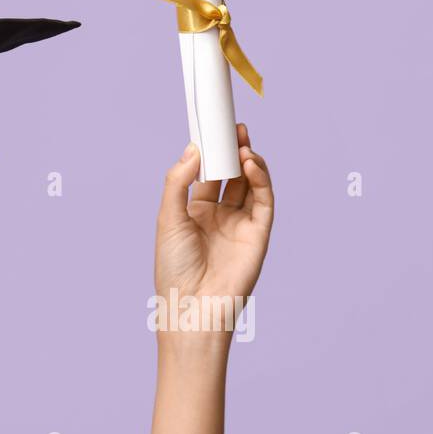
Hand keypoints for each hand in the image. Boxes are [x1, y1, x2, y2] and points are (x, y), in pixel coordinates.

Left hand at [155, 124, 273, 314]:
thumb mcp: (168, 218)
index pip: (206, 174)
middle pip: (231, 174)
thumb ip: (179, 182)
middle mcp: (219, 216)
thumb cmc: (173, 268)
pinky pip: (264, 201)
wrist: (192, 307)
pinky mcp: (258, 234)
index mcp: (194, 212)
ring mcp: (240, 224)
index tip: (210, 126)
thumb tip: (194, 148)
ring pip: (250, 183)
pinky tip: (250, 162)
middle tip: (234, 126)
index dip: (210, 152)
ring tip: (242, 140)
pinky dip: (261, 179)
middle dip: (233, 150)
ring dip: (248, 160)